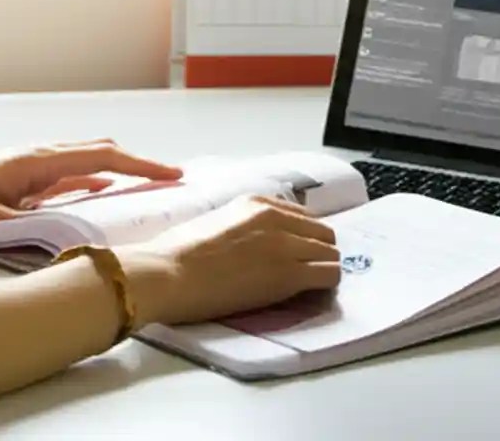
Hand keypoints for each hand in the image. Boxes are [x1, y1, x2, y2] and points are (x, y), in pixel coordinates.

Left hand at [0, 139, 182, 234]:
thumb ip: (35, 221)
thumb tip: (78, 226)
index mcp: (38, 161)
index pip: (104, 157)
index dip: (143, 165)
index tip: (173, 174)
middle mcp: (40, 156)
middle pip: (103, 151)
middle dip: (140, 163)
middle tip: (172, 178)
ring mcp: (32, 164)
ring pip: (88, 159)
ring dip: (120, 168)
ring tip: (148, 183)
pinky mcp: (24, 176)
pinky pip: (70, 173)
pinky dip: (95, 177)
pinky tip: (104, 187)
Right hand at [116, 195, 341, 326]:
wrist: (167, 273)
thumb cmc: (176, 252)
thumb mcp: (215, 220)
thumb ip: (243, 225)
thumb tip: (252, 242)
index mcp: (256, 203)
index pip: (303, 216)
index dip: (303, 238)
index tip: (296, 254)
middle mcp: (276, 217)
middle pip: (323, 233)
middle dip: (318, 253)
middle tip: (304, 273)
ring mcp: (285, 245)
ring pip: (331, 254)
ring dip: (323, 270)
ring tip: (306, 287)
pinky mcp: (289, 274)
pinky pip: (330, 276)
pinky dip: (325, 286)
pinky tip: (310, 296)